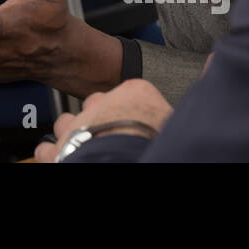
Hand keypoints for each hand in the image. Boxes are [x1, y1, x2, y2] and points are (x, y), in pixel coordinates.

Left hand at [34, 80, 173, 162]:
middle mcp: (101, 103)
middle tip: (111, 137)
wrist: (127, 157)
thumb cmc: (153, 140)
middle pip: (96, 104)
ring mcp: (78, 124)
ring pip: (67, 121)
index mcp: (135, 94)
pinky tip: (60, 159)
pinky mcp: (58, 148)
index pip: (133, 94)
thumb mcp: (174, 120)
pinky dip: (51, 154)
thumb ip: (171, 111)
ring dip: (72, 133)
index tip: (138, 121)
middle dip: (100, 119)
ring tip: (82, 147)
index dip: (133, 111)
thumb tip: (202, 89)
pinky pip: (46, 149)